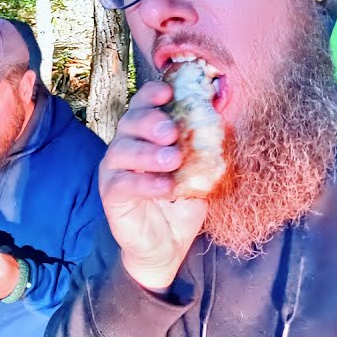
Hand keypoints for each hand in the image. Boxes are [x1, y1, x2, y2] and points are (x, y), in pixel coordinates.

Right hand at [99, 81, 206, 290]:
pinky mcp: (111, 195)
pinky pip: (122, 183)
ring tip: (173, 160)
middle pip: (129, 121)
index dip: (151, 94)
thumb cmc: (181, 204)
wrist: (168, 245)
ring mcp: (115, 171)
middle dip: (151, 121)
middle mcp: (126, 147)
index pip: (142, 105)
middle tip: (173, 132)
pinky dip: (145, 183)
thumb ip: (206, 150)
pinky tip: (166, 187)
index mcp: (145, 136)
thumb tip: (225, 124)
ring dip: (148, 152)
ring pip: (122, 150)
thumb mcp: (200, 173)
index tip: (169, 91)